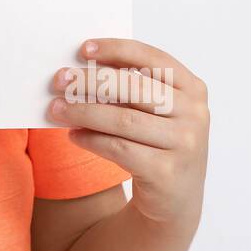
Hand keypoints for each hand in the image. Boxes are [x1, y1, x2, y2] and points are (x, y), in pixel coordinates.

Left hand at [47, 38, 208, 231]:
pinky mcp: (167, 172)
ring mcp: (185, 144)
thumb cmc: (158, 144)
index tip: (84, 49)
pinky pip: (119, 148)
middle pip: (134, 88)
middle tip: (59, 80)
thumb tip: (80, 71)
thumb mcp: (157, 112)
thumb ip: (131, 90)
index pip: (153, 59)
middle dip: (90, 81)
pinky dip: (91, 139)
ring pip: (123, 119)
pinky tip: (73, 135)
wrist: (176, 201)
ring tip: (56, 109)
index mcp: (193, 88)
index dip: (117, 50)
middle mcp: (194, 114)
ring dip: (83, 112)